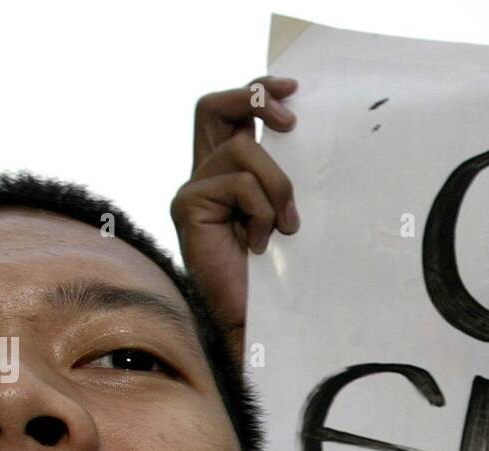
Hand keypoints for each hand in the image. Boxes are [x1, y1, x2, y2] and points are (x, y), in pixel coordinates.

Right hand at [171, 76, 299, 363]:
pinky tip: (260, 244)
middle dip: (253, 101)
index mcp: (224, 175)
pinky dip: (262, 211)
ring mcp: (191, 191)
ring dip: (276, 185)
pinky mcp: (187, 207)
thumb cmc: (273, 277)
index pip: (230, 112)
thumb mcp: (285, 215)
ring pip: (241, 149)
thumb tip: (301, 134)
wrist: (253, 323)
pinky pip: (238, 183)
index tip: (293, 90)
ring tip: (284, 226)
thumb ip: (282, 179)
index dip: (256, 92)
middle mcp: (202, 177)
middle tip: (290, 122)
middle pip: (213, 107)